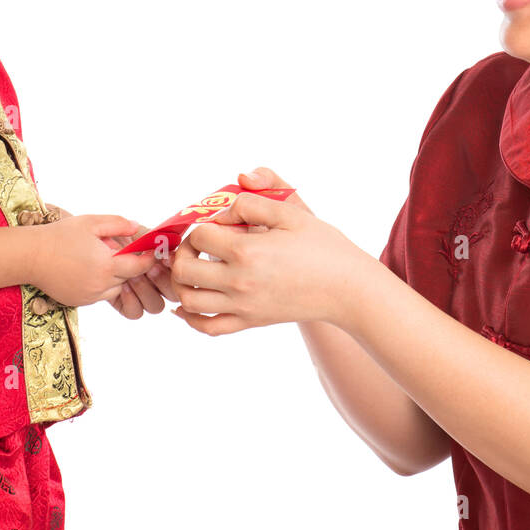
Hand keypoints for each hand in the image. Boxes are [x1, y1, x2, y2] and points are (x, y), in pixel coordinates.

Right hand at [30, 209, 157, 307]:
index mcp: (107, 265)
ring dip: (115, 277)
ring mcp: (89, 296)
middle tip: (117, 251)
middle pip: (128, 278)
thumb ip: (117, 224)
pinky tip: (87, 270)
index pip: (140, 267)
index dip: (148, 259)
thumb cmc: (60, 236)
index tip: (151, 251)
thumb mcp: (91, 222)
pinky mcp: (79, 302)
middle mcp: (101, 284)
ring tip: (99, 260)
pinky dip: (99, 285)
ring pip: (115, 289)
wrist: (30, 256)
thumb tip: (137, 227)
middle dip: (128, 265)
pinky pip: (99, 295)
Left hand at [99, 220, 179, 318]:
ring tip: (132, 276)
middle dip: (162, 280)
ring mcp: (144, 296)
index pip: (184, 275)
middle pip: (174, 295)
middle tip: (149, 268)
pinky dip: (130, 300)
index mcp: (169, 267)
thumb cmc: (123, 238)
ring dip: (145, 290)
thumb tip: (173, 245)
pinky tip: (122, 287)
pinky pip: (135, 312)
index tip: (165, 258)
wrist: (97, 248)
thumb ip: (159, 239)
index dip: (177, 269)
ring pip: (156, 306)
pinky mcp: (127, 306)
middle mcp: (160, 285)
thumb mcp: (142, 234)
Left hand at [169, 167, 366, 334]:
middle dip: (184, 252)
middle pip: (184, 269)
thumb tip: (222, 212)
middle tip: (199, 244)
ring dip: (182, 283)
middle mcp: (240, 281)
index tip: (218, 222)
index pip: (199, 235)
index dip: (202, 223)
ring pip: (188, 301)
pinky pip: (208, 327)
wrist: (347, 288)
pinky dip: (190, 318)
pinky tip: (190, 304)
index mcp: (247, 251)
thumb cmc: (323, 247)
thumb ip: (252, 203)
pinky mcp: (251, 321)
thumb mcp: (291, 213)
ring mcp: (243, 306)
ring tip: (196, 269)